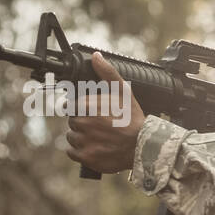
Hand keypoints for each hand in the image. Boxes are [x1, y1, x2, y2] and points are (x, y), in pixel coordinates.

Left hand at [65, 52, 148, 173]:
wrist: (144, 147)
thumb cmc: (134, 119)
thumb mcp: (123, 92)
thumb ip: (107, 73)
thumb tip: (96, 56)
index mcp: (88, 106)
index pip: (70, 106)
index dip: (80, 109)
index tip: (91, 113)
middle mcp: (83, 123)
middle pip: (72, 121)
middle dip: (82, 122)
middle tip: (99, 126)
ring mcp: (84, 141)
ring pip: (71, 137)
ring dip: (80, 137)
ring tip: (98, 137)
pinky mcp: (86, 157)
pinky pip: (72, 152)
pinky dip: (80, 151)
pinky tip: (94, 147)